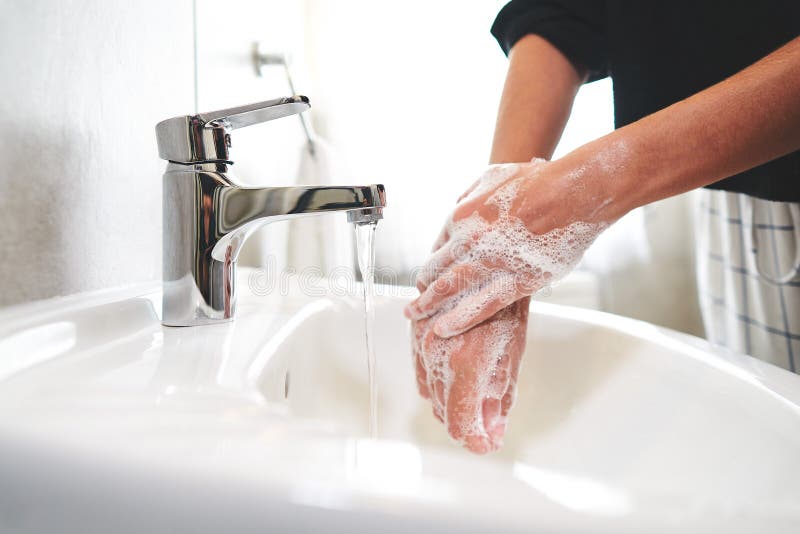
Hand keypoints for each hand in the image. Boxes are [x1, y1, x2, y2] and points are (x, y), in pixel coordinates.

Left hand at [405, 159, 608, 337]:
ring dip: (428, 305)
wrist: (572, 192)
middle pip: (436, 270)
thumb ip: (471, 193)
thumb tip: (459, 204)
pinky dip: (459, 319)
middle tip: (413, 302)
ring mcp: (491, 263)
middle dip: (422, 288)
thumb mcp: (492, 176)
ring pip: (449, 290)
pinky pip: (480, 306)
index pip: (438, 247)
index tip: (428, 276)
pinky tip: (442, 329)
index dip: (432, 264)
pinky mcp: (516, 282)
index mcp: (462, 216)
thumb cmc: (537, 180)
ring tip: (414, 317)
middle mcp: (469, 241)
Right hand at [411, 297, 528, 453]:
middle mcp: (437, 354)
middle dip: (467, 422)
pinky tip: (455, 379)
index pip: (460, 423)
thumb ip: (498, 400)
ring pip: (430, 391)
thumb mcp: (511, 356)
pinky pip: (421, 370)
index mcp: (465, 364)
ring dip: (451, 402)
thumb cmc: (507, 306)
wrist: (488, 261)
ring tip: (476, 399)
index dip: (476, 440)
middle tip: (489, 425)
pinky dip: (437, 382)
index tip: (490, 444)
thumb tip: (492, 435)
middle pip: (444, 410)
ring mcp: (422, 341)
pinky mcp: (416, 330)